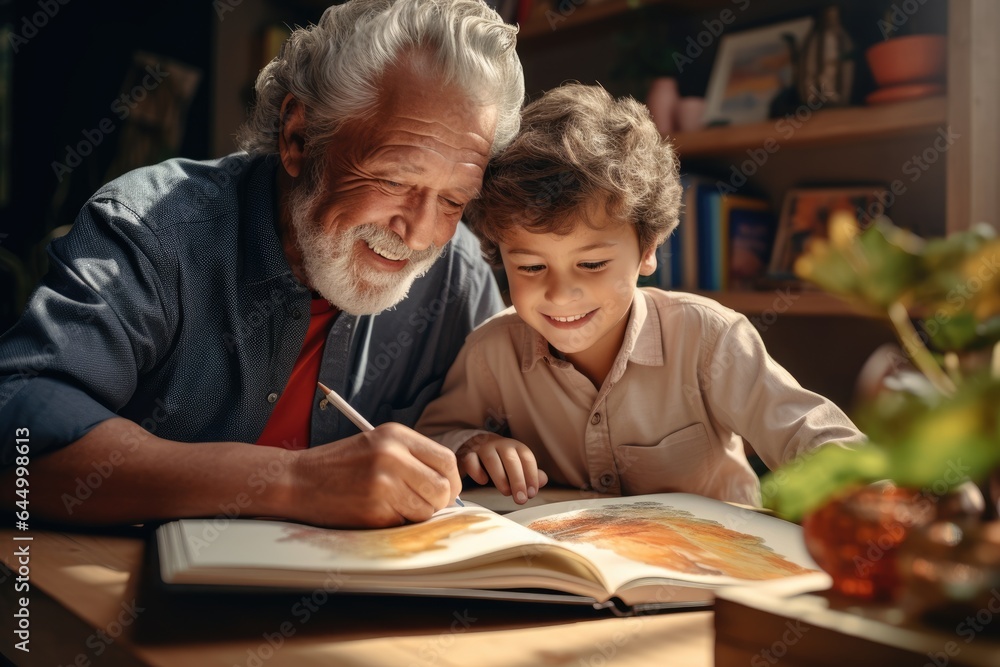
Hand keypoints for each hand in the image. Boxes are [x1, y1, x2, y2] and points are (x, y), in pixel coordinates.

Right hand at [290, 422, 461, 526]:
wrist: (297, 480)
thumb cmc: (338, 465)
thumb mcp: (377, 444)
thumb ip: (412, 458)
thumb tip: (448, 485)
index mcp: (396, 435)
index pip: (446, 459)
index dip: (452, 479)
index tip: (447, 490)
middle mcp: (393, 455)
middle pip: (443, 487)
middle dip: (439, 502)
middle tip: (423, 504)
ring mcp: (384, 483)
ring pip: (427, 510)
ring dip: (416, 514)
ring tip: (393, 505)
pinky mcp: (374, 509)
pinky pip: (404, 523)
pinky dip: (396, 523)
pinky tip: (377, 511)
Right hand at [456, 434, 547, 503]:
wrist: (475, 444)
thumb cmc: (501, 460)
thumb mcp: (517, 464)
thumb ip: (530, 473)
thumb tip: (543, 480)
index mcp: (515, 446)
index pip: (527, 458)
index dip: (531, 476)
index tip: (532, 493)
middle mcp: (499, 444)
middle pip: (511, 459)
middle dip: (518, 480)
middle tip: (521, 499)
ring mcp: (482, 448)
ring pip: (492, 460)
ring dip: (501, 479)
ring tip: (506, 493)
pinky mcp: (467, 454)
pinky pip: (471, 461)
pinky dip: (477, 472)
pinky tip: (483, 481)